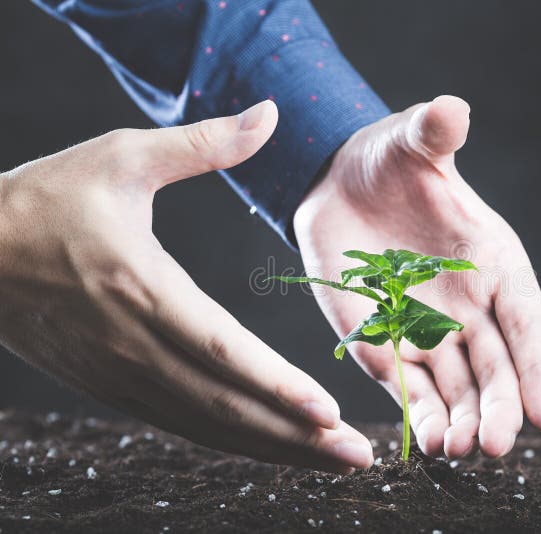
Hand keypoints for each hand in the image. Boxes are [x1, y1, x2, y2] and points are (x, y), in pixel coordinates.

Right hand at [0, 100, 372, 472]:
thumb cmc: (46, 199)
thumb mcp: (123, 156)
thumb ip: (205, 144)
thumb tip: (270, 113)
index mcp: (143, 288)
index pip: (221, 349)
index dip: (276, 385)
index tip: (327, 411)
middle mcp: (136, 346)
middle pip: (226, 406)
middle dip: (297, 437)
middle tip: (357, 456)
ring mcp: (122, 376)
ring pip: (209, 426)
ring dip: (274, 450)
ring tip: (331, 461)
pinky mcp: (114, 388)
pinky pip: (184, 424)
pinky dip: (234, 441)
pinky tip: (272, 447)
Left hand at [294, 95, 540, 458]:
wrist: (342, 181)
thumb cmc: (392, 161)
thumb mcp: (413, 141)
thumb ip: (434, 134)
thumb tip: (451, 110)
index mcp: (493, 262)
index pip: (527, 321)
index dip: (539, 367)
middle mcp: (470, 305)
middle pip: (497, 367)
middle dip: (500, 406)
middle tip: (496, 445)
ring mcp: (430, 329)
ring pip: (457, 387)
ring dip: (461, 420)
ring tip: (458, 450)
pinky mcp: (387, 341)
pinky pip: (409, 387)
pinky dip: (420, 414)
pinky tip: (424, 442)